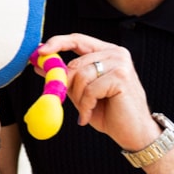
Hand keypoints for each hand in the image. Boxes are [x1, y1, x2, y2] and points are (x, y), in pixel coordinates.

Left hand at [37, 33, 159, 149]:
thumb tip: (39, 64)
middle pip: (75, 63)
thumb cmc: (109, 113)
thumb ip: (65, 77)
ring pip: (80, 76)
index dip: (57, 43)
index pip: (77, 39)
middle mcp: (116, 53)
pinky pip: (90, 90)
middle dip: (67, 85)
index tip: (39, 52)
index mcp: (106, 52)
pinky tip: (89, 115)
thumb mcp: (81, 93)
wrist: (134, 133)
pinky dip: (85, 106)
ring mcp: (120, 63)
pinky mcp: (121, 77)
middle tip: (71, 101)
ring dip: (78, 98)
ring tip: (87, 110)